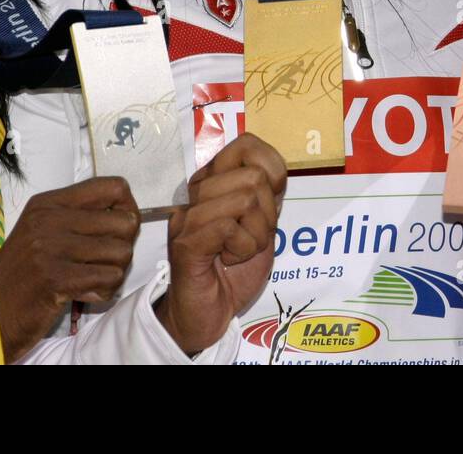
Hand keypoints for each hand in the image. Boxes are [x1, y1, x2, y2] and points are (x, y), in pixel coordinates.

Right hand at [0, 176, 139, 362]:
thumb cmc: (22, 273)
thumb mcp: (41, 231)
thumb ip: (78, 216)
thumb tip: (129, 213)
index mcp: (49, 202)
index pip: (114, 187)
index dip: (128, 209)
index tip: (117, 230)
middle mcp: (50, 218)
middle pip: (126, 222)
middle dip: (123, 247)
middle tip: (103, 262)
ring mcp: (51, 247)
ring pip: (122, 253)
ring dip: (114, 273)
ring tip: (92, 279)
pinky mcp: (56, 278)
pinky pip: (109, 278)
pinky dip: (104, 291)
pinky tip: (85, 294)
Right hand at [154, 133, 286, 354]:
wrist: (206, 316)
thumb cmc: (233, 272)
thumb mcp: (260, 226)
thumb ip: (267, 196)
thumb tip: (276, 169)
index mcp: (214, 182)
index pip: (248, 145)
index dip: (272, 172)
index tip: (268, 206)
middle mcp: (197, 192)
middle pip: (254, 176)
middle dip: (267, 215)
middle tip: (250, 239)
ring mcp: (188, 216)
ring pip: (245, 199)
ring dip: (255, 235)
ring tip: (237, 251)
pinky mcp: (186, 242)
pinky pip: (229, 227)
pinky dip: (241, 249)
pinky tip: (226, 260)